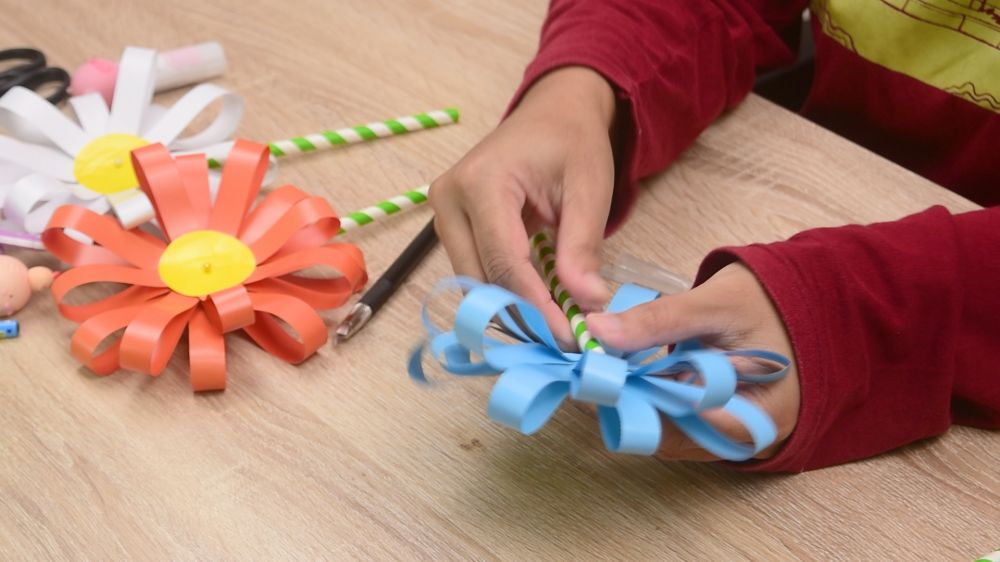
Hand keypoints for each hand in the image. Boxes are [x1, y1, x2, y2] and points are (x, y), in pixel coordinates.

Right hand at [430, 67, 616, 344]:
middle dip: (523, 315)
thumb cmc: (571, 142)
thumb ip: (583, 246)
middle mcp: (449, 200)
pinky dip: (505, 293)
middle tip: (565, 342)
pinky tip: (539, 306)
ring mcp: (443, 214)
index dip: (537, 308)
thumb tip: (587, 304)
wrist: (552, 113)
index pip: (505, 263)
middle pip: (480, 279)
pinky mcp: (451, 226)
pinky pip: (474, 272)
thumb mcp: (589, 188)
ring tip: (556, 326)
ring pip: (472, 282)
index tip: (569, 339)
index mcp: (481, 183)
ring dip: (512, 309)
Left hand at [586, 263, 799, 460]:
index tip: (593, 377)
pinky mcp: (715, 424)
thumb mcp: (716, 303)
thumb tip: (596, 331)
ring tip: (598, 370)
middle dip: (623, 404)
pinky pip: (672, 422)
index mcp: (760, 416)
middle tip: (585, 372)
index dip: (631, 404)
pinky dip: (644, 400)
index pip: (683, 427)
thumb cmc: (771, 302)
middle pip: (670, 437)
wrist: (805, 303)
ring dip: (629, 403)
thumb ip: (658, 319)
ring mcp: (729, 434)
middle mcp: (746, 438)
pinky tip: (622, 375)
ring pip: (665, 433)